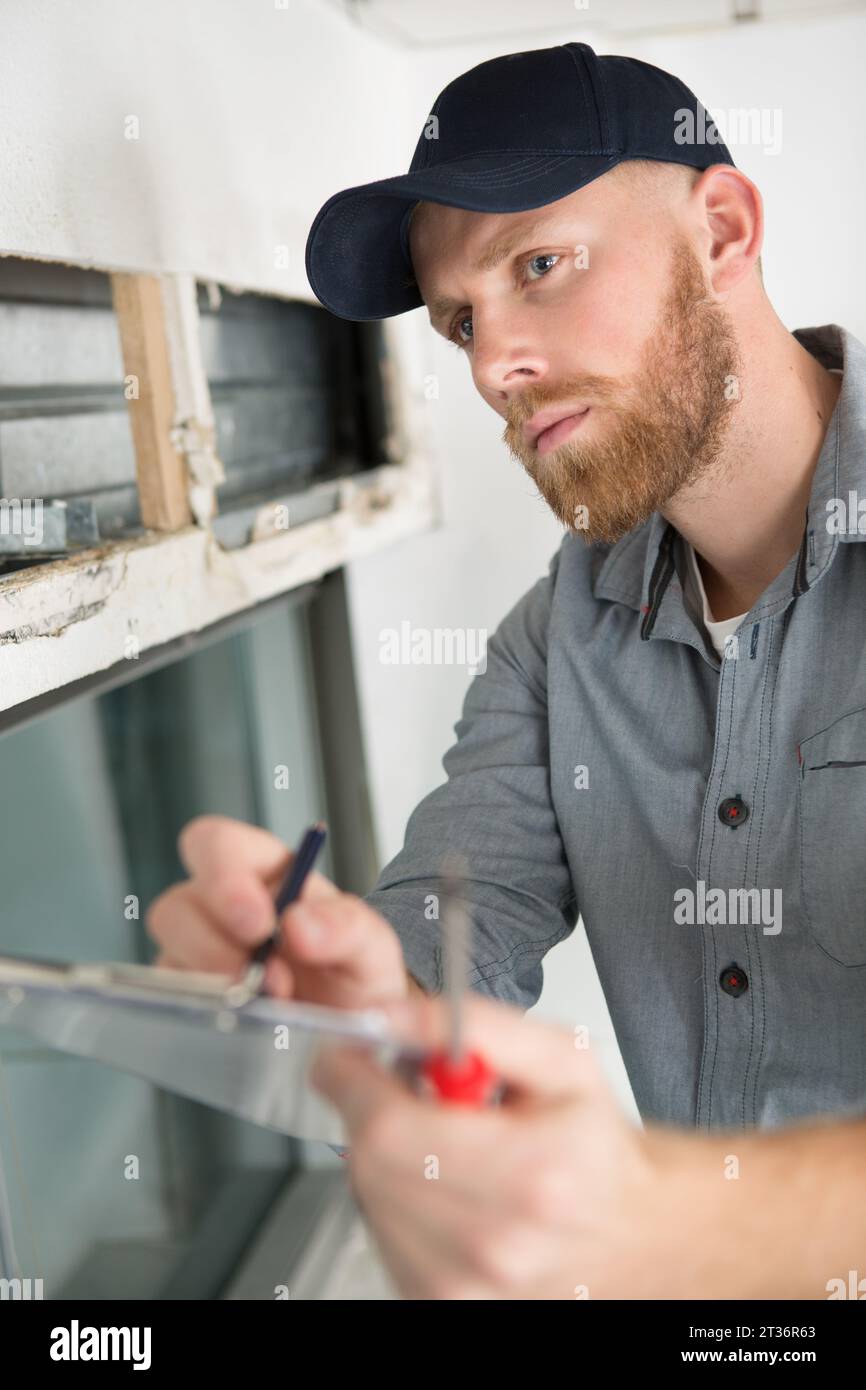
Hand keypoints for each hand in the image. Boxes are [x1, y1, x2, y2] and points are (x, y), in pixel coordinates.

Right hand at [146, 814, 410, 1007]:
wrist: (352, 1036)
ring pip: (168, 956)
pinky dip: (206, 1013)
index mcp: (264, 874)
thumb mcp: (371, 948)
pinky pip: (171, 1001)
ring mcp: (197, 955)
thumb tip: (297, 923)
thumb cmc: (352, 976)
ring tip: (269, 1005)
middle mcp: (220, 909)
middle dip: (214, 946)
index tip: (258, 924)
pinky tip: (247, 1023)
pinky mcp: (187, 998)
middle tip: (265, 979)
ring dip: (214, 983)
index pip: (214, 844)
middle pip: (175, 906)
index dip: (223, 877)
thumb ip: (347, 926)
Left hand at [311, 991, 682, 1298]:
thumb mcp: (562, 1059)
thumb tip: (396, 1015)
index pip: (387, 1128)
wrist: (633, 1233)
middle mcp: (493, 1245)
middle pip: (370, 1161)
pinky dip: (397, 1196)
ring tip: (444, 1140)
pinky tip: (443, 1182)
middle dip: (374, 1109)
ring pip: (368, 1195)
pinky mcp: (438, 1305)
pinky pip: (379, 1231)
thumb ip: (477, 1025)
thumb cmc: (598, 1149)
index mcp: (529, 1175)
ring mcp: (462, 1288)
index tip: (348, 1053)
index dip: (352, 1080)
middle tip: (409, 1087)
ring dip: (387, 1155)